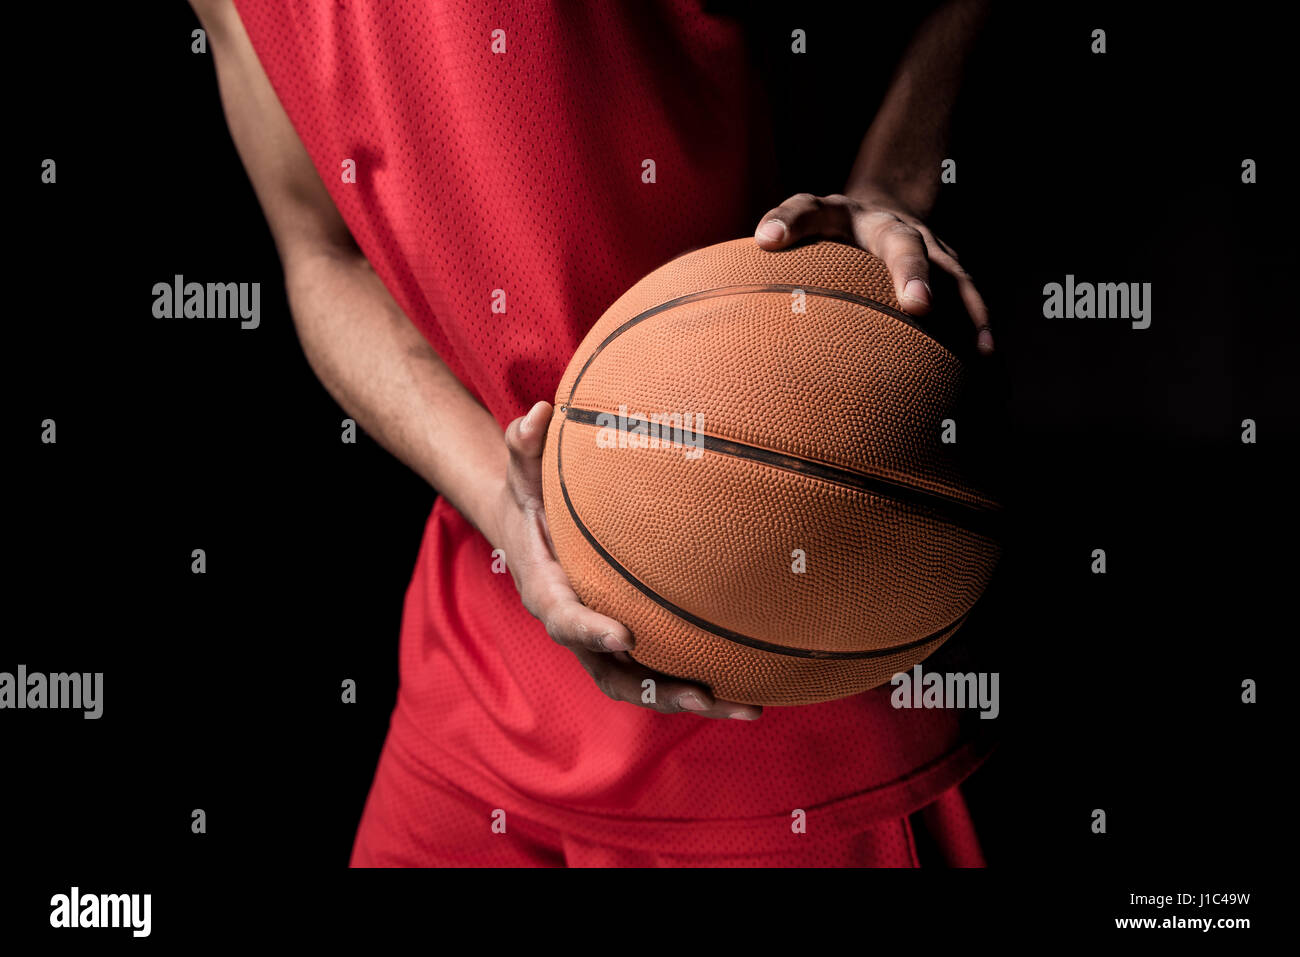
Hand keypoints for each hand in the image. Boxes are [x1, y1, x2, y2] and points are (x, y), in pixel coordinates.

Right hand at [497, 401, 762, 719]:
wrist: (529, 532)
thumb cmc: (531, 498)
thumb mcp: (522, 472)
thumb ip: (526, 447)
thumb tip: (539, 414)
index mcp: (546, 590)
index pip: (562, 617)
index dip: (590, 630)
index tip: (624, 635)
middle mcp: (576, 628)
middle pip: (613, 674)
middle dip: (656, 690)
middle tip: (700, 694)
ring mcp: (604, 643)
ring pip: (645, 684)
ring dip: (694, 700)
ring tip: (749, 707)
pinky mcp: (629, 644)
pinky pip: (663, 670)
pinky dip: (702, 682)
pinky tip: (757, 685)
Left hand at [754, 189, 992, 354]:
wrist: (883, 208)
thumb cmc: (830, 233)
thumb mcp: (803, 227)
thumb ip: (781, 234)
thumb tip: (754, 250)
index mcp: (842, 216)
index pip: (809, 209)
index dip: (789, 219)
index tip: (767, 238)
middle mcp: (894, 227)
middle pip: (904, 245)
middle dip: (913, 274)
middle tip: (918, 307)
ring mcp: (931, 248)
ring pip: (956, 277)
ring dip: (971, 313)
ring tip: (982, 354)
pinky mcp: (952, 273)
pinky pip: (972, 305)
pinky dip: (983, 335)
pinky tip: (992, 373)